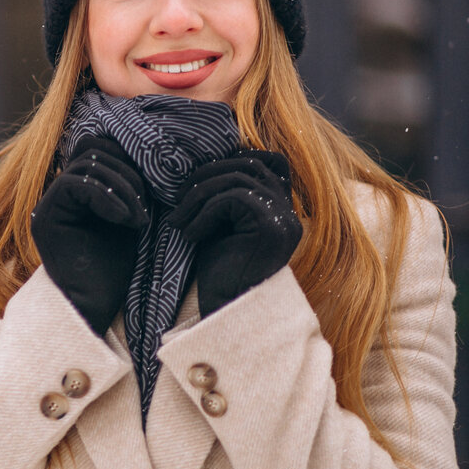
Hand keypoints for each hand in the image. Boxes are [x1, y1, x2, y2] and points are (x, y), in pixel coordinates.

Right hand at [31, 137, 149, 335]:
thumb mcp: (127, 219)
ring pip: (85, 166)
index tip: (149, 192)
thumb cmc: (114, 270)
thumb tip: (144, 155)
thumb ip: (127, 189)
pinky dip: (106, 197)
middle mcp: (56, 196)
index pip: (98, 150)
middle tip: (146, 206)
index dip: (127, 161)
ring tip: (138, 219)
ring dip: (121, 187)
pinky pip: (74, 185)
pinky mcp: (45, 218)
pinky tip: (126, 221)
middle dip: (127, 173)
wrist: (96, 308)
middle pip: (92, 152)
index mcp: (76, 193)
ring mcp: (47, 205)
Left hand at [168, 150, 301, 315]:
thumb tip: (204, 161)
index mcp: (282, 209)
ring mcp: (284, 219)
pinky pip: (232, 198)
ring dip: (199, 195)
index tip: (202, 179)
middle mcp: (289, 213)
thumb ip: (224, 193)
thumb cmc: (220, 270)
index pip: (272, 161)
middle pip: (249, 165)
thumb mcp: (221, 223)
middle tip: (179, 200)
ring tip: (179, 221)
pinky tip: (191, 235)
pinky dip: (204, 213)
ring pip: (237, 179)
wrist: (225, 310)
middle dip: (207, 176)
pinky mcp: (272, 228)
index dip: (237, 158)